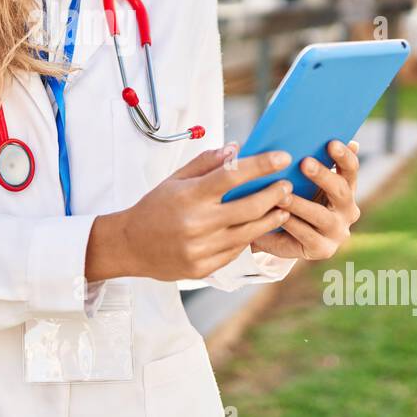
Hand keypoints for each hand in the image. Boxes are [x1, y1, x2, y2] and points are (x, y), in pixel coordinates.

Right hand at [87, 144, 294, 281]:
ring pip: (248, 232)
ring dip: (270, 218)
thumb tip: (235, 149)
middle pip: (249, 207)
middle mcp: (196, 223)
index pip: (232, 176)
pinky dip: (250, 237)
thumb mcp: (174, 179)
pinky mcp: (203, 267)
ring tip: (283, 207)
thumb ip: (205, 164)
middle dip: (274, 194)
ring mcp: (201, 248)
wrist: (129, 245)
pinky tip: (259, 227)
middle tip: (287, 185)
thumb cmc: (154, 207)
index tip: (282, 158)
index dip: (261, 165)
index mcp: (189, 196)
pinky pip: (236, 250)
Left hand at [249, 140, 361, 260]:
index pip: (350, 169)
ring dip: (301, 203)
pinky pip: (306, 234)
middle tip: (304, 162)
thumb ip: (306, 160)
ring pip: (321, 214)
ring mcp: (338, 231)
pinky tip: (277, 214)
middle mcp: (348, 209)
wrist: (279, 234)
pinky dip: (291, 223)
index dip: (344, 155)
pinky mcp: (323, 249)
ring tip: (282, 194)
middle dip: (323, 175)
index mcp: (346, 187)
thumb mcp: (298, 179)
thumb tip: (302, 132)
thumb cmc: (291, 197)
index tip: (331, 142)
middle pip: (340, 190)